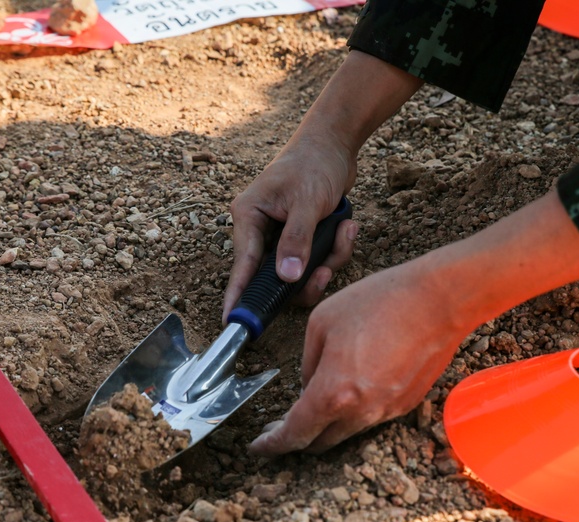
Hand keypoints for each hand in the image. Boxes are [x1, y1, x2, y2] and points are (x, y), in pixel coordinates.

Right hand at [223, 135, 357, 319]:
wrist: (335, 143)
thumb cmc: (315, 163)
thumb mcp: (307, 202)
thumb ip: (297, 240)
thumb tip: (286, 278)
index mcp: (249, 216)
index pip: (243, 264)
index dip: (238, 294)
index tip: (231, 321)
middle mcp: (260, 230)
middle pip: (276, 276)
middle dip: (307, 276)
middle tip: (325, 271)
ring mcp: (281, 236)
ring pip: (300, 273)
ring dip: (328, 259)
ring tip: (345, 231)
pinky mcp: (301, 239)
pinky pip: (316, 261)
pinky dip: (335, 250)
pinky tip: (347, 225)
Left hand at [247, 259, 466, 455]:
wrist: (440, 300)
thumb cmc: (380, 302)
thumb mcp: (321, 323)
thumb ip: (307, 363)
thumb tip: (307, 385)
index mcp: (333, 393)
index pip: (294, 434)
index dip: (272, 444)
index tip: (258, 447)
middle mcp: (361, 412)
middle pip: (320, 442)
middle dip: (296, 438)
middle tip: (279, 426)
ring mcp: (387, 412)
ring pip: (346, 432)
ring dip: (326, 425)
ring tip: (314, 405)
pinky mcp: (406, 405)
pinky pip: (370, 418)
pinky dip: (352, 413)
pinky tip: (349, 389)